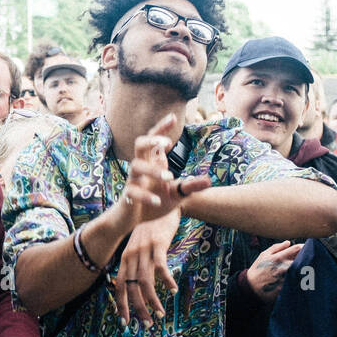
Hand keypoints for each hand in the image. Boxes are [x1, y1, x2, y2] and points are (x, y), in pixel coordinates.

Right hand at [112, 114, 210, 231]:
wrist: (131, 219)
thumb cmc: (154, 201)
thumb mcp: (176, 194)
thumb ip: (190, 186)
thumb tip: (209, 181)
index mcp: (152, 162)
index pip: (154, 140)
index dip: (161, 128)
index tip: (173, 118)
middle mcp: (141, 167)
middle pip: (139, 144)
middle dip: (151, 141)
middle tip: (167, 143)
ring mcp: (133, 180)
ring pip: (135, 166)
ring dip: (152, 170)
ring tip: (169, 177)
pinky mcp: (128, 195)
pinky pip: (132, 191)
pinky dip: (145, 196)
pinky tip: (157, 202)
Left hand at [115, 210, 178, 325]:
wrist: (165, 200)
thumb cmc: (154, 227)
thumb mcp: (140, 245)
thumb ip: (138, 263)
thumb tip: (138, 286)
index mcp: (125, 256)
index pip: (118, 285)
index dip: (121, 305)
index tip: (125, 322)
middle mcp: (131, 254)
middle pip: (130, 288)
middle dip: (137, 309)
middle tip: (146, 325)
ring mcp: (144, 249)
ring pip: (145, 282)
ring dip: (152, 301)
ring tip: (161, 314)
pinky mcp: (158, 244)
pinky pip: (161, 267)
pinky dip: (167, 280)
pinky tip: (172, 290)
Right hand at [246, 240, 303, 301]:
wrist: (251, 286)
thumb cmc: (258, 269)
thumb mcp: (263, 255)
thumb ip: (276, 247)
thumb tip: (288, 242)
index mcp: (278, 257)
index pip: (297, 248)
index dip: (304, 246)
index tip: (307, 247)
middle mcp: (284, 267)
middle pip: (303, 259)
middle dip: (307, 257)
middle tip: (310, 257)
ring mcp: (286, 277)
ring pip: (303, 270)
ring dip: (306, 268)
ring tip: (306, 268)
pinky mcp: (287, 287)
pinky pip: (299, 281)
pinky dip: (301, 278)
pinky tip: (301, 278)